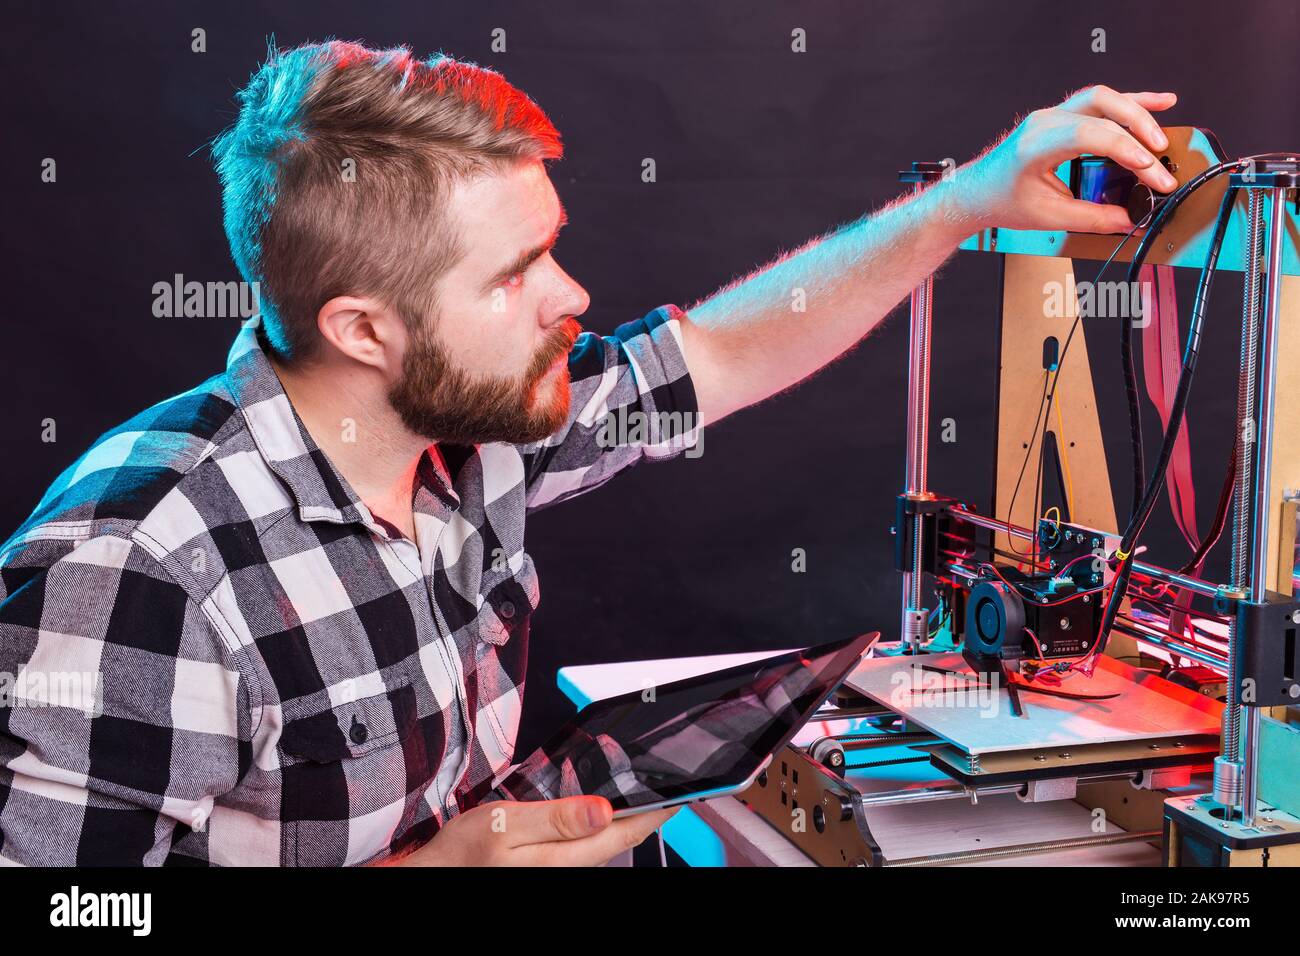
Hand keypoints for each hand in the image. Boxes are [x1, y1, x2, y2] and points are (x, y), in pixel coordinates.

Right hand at [387, 795, 678, 865]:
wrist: (433, 876)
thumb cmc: (462, 855)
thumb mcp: (506, 825)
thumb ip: (558, 818)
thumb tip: (605, 809)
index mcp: (564, 859)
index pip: (626, 834)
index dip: (656, 812)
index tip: (679, 793)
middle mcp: (568, 870)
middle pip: (619, 840)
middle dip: (642, 813)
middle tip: (660, 784)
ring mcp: (558, 871)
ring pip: (603, 844)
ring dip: (621, 820)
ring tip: (636, 791)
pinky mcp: (547, 868)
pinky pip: (584, 847)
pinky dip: (597, 826)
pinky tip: (596, 810)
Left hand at [953, 85, 1179, 233]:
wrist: (976, 193)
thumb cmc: (1002, 202)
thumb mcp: (1048, 216)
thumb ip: (1093, 219)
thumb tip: (1131, 221)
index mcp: (1035, 145)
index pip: (1089, 134)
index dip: (1124, 149)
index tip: (1148, 169)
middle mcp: (1044, 122)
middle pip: (1102, 108)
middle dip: (1138, 132)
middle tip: (1158, 159)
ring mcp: (1051, 116)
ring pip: (1102, 98)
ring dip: (1137, 113)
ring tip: (1161, 136)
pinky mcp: (1059, 117)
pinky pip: (1099, 102)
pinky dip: (1130, 103)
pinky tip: (1159, 102)